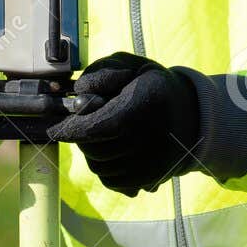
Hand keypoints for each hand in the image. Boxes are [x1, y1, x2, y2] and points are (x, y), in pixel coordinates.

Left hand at [44, 51, 201, 195]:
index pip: (97, 127)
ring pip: (98, 165)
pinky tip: (114, 149)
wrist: (190, 117)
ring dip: (92, 150)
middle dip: (82, 135)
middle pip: (94, 148)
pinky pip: (109, 179)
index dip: (72, 130)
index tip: (56, 128)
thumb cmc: (152, 87)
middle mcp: (149, 140)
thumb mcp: (130, 66)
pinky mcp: (147, 180)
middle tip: (91, 121)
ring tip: (106, 134)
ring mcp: (149, 164)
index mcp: (143, 106)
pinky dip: (104, 166)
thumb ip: (102, 73)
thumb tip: (79, 92)